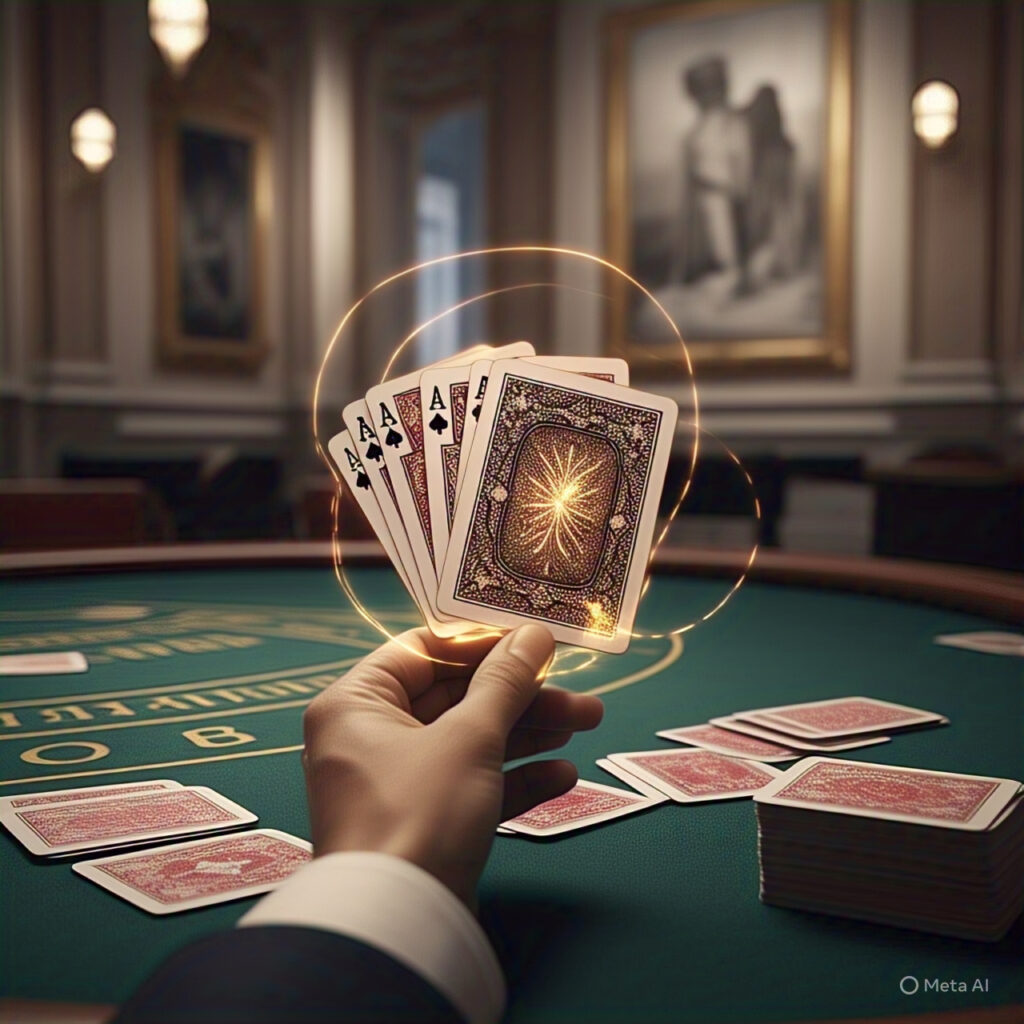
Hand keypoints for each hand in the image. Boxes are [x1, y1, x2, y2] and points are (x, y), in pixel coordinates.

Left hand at [302, 624, 602, 905]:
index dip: (482, 642)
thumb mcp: (468, 738)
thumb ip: (505, 682)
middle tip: (578, 693)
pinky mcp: (424, 825)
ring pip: (470, 742)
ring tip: (586, 724)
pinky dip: (514, 780)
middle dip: (521, 697)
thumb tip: (534, 635)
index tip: (534, 641)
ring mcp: (397, 785)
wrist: (401, 927)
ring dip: (528, 734)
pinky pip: (471, 787)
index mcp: (356, 704)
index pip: (423, 650)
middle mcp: (369, 738)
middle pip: (455, 698)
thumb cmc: (420, 813)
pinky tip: (563, 776)